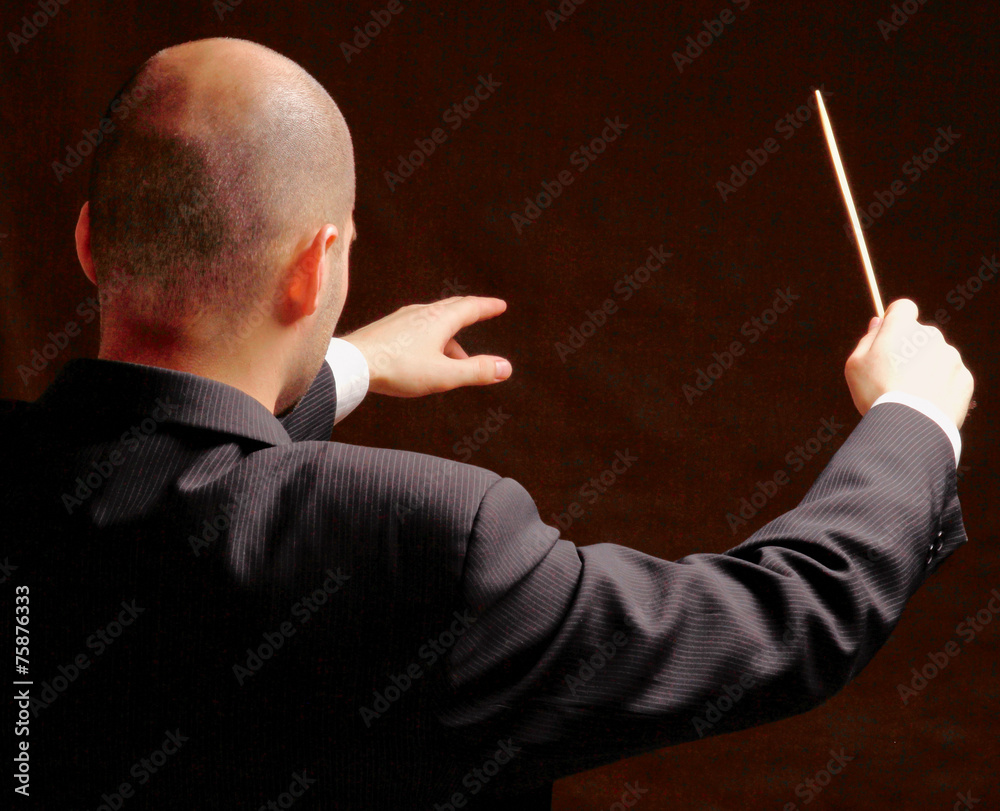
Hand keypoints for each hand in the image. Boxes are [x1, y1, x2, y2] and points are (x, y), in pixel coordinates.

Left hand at [341, 296, 511, 397]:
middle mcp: (421, 312)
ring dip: (450, 336)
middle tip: (481, 313)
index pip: (470, 307)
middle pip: (451, 308)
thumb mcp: (444, 375)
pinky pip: (416, 327)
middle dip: (469, 312)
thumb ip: (476, 371)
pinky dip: (431, 338)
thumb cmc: (399, 369)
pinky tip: (425, 354)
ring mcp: (402, 318)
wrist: (351, 363)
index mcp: (439, 320)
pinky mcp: (387, 328)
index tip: (500, 305)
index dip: (487, 307)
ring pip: (433, 320)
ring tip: (456, 359)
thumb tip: (506, 367)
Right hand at [845, 298, 973, 428]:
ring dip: (925, 369)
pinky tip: (926, 403)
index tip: (887, 337)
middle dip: (908, 350)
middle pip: (919, 336)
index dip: (894, 320)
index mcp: (903, 328)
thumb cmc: (876, 392)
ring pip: (936, 357)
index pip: (903, 308)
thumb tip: (878, 322)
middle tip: (893, 378)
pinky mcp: (964, 378)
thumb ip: (867, 339)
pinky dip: (939, 387)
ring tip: (910, 396)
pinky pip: (949, 377)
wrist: (911, 425)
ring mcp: (951, 357)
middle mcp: (931, 336)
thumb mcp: (856, 365)